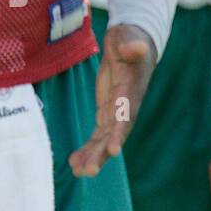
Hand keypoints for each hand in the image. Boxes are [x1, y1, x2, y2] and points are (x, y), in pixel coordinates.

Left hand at [70, 23, 155, 176]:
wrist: (131, 44)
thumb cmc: (130, 39)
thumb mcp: (129, 38)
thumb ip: (131, 45)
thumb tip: (136, 47)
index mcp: (131, 91)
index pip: (126, 115)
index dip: (119, 133)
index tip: (113, 150)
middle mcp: (125, 107)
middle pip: (114, 135)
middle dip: (102, 154)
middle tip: (89, 171)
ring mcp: (116, 112)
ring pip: (104, 139)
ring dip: (93, 156)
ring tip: (79, 172)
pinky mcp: (107, 113)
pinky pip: (97, 135)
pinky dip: (87, 148)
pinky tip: (74, 163)